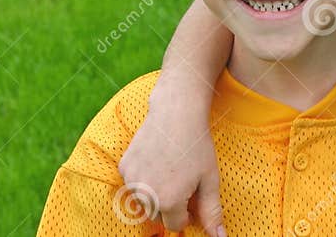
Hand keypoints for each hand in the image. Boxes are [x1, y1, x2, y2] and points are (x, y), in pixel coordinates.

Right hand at [118, 85, 225, 235]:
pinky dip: (144, 177)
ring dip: (156, 193)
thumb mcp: (209, 179)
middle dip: (171, 204)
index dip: (188, 212)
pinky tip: (158, 159)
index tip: (194, 193)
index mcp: (168, 201)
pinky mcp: (123, 166)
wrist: (177, 111)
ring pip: (144, 200)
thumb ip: (211, 212)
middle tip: (184, 179)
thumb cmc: (197, 145)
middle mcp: (145, 195)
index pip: (176, 224)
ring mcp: (132, 180)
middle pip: (158, 215)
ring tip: (172, 168)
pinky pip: (134, 183)